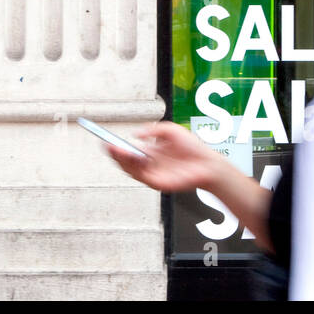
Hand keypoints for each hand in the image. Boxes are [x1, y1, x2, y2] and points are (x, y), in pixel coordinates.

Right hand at [106, 121, 227, 194]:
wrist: (208, 163)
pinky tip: (133, 156)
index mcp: (149, 152)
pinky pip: (141, 176)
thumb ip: (152, 130)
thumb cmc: (192, 147)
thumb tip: (135, 134)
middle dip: (114, 153)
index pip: (127, 151)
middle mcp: (148, 164)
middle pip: (125, 161)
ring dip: (121, 160)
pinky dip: (135, 168)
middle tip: (107, 144)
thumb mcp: (170, 130)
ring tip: (116, 149)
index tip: (105, 139)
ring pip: (130, 170)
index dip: (115, 146)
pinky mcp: (158, 183)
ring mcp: (152, 174)